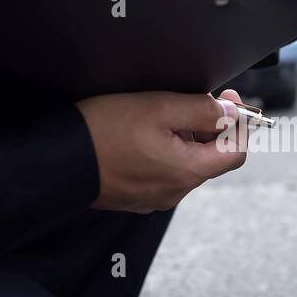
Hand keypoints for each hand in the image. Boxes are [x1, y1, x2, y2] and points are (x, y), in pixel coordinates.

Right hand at [74, 91, 245, 212]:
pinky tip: (143, 135)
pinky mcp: (136, 197)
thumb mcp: (160, 107)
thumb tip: (230, 112)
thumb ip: (202, 110)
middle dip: (210, 128)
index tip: (227, 98)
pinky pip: (163, 173)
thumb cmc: (105, 131)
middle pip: (211, 158)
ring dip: (185, 139)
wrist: (58, 160)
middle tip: (192, 99)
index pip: (237, 152)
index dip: (239, 123)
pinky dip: (164, 152)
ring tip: (161, 115)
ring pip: (186, 164)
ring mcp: (155, 197)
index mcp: (188, 171)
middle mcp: (176, 191)